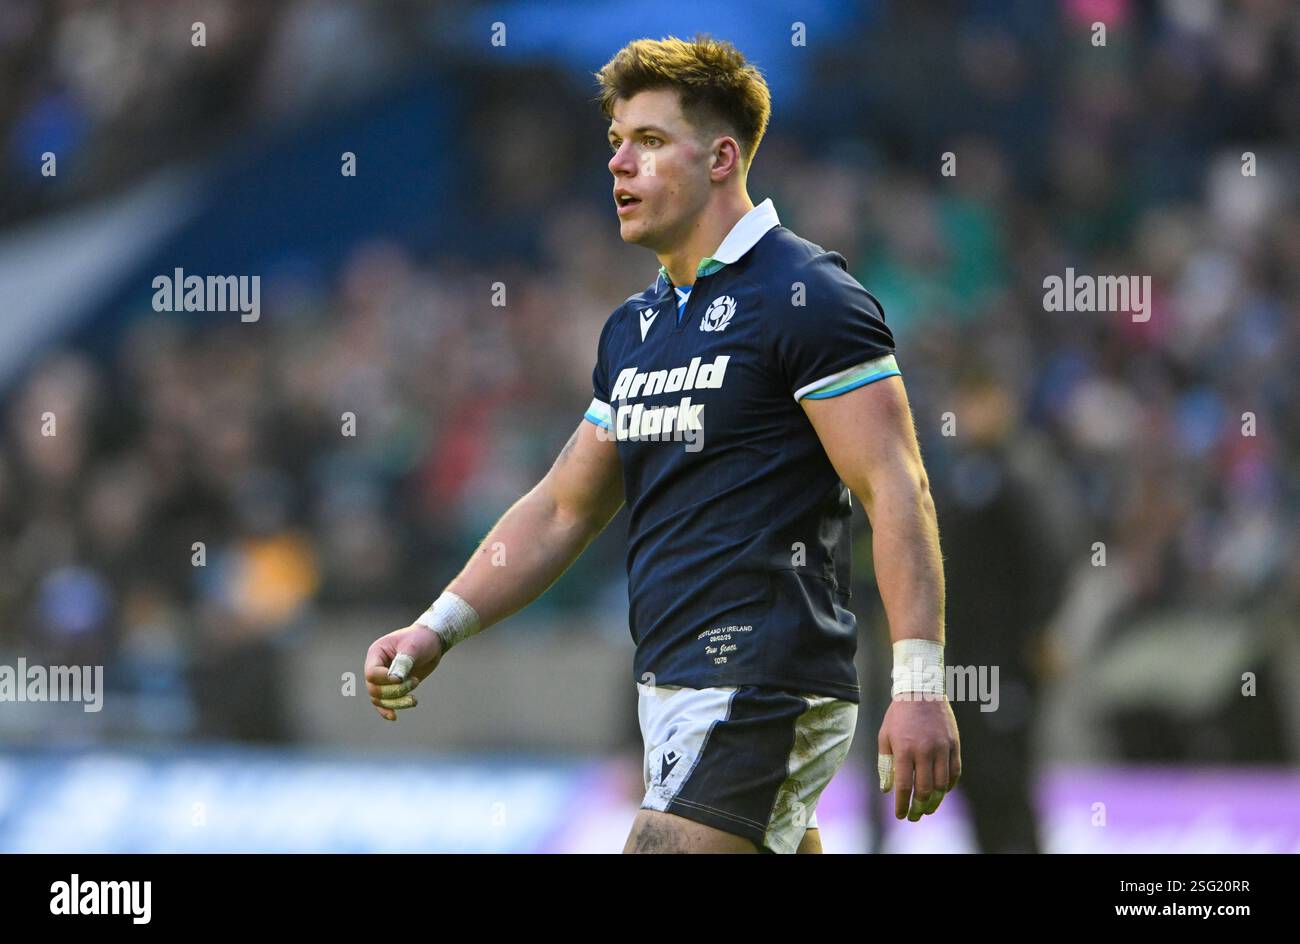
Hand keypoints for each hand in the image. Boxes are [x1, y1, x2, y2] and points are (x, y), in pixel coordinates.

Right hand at [364, 624, 445, 721]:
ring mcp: (383, 678)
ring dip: (396, 703)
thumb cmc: (422, 639)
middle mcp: (376, 666)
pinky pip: (383, 703)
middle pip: (375, 689)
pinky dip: (388, 710)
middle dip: (395, 691)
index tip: (403, 679)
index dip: (385, 679)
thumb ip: (403, 662)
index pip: (372, 673)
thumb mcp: (413, 647)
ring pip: (379, 699)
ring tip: (413, 700)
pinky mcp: (392, 687)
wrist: (432, 641)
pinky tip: (394, 717)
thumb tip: (395, 679)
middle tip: (416, 682)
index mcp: (377, 653)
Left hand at [877, 697, 960, 820]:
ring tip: (929, 809)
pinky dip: (949, 786)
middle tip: (914, 817)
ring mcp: (942, 748)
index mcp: (905, 750)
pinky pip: (955, 772)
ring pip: (942, 785)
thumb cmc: (899, 715)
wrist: (921, 690)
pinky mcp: (954, 745)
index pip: (904, 786)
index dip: (902, 804)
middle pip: (925, 790)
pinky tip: (942, 792)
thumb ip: (885, 764)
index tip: (899, 816)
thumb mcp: (885, 736)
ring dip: (936, 802)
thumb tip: (887, 790)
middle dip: (919, 808)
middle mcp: (925, 751)